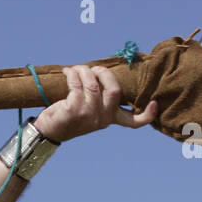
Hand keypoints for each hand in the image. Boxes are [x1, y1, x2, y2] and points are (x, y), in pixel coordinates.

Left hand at [32, 64, 157, 142]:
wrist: (48, 131)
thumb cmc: (69, 116)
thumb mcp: (89, 111)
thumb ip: (100, 98)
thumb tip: (102, 72)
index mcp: (110, 119)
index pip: (133, 122)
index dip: (147, 114)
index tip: (154, 104)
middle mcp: (102, 119)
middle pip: (115, 90)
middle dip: (104, 73)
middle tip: (93, 69)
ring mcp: (89, 115)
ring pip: (93, 84)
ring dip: (84, 71)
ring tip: (76, 69)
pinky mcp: (74, 110)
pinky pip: (77, 84)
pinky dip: (72, 74)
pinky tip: (68, 72)